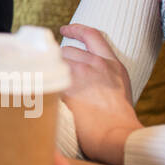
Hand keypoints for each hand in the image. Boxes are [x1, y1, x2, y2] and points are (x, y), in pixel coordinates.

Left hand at [58, 23, 142, 164]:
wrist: (119, 135)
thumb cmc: (121, 119)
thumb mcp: (120, 88)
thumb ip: (105, 75)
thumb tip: (90, 77)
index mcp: (111, 64)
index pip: (92, 35)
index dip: (76, 29)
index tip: (64, 29)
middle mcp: (95, 64)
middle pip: (67, 51)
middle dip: (60, 61)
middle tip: (58, 75)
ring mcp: (80, 75)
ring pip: (56, 64)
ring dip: (52, 73)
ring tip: (53, 86)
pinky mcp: (66, 88)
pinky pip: (49, 81)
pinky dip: (45, 86)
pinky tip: (44, 94)